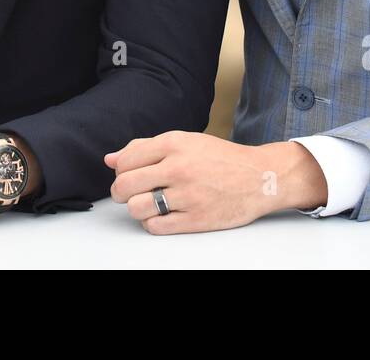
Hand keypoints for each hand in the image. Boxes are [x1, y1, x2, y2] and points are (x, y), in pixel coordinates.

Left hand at [106, 131, 326, 233]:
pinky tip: (162, 215)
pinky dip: (152, 223)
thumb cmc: (220, 159)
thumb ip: (145, 148)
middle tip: (128, 193)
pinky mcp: (195, 220)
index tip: (127, 175)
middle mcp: (178, 168)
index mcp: (174, 144)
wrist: (259, 177)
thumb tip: (110, 159)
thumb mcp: (185, 142)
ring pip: (137, 208)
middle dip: (120, 192)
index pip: (126, 160)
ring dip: (136, 209)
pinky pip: (155, 226)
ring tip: (147, 204)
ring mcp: (187, 195)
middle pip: (125, 185)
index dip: (120, 171)